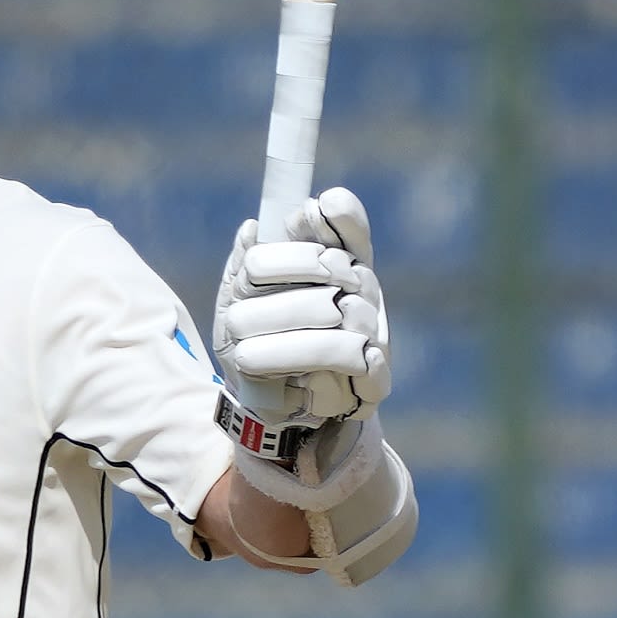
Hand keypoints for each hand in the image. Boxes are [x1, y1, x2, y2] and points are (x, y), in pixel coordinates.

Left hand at [213, 187, 390, 427]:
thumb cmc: (259, 340)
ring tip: (244, 351)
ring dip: (282, 332)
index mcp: (333, 265)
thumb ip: (244, 265)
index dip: (338, 214)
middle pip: (331, 263)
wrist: (272, 409)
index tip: (310, 209)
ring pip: (336, 313)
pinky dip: (310, 366)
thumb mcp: (240, 302)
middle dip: (281, 271)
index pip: (349, 227)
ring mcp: (374, 332)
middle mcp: (361, 292)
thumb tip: (251, 229)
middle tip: (242, 296)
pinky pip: (351, 360)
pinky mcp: (376, 376)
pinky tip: (287, 377)